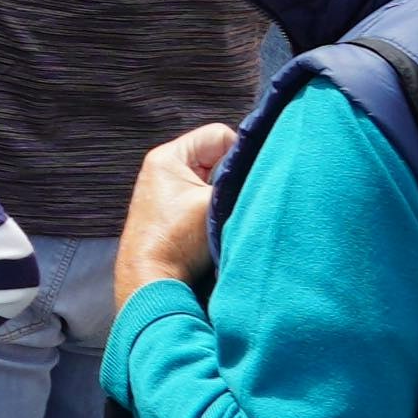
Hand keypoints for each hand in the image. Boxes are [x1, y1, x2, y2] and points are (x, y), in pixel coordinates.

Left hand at [116, 119, 234, 295]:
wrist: (151, 281)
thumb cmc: (177, 241)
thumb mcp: (215, 204)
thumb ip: (240, 182)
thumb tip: (267, 173)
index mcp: (168, 157)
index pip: (219, 135)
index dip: (239, 155)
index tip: (245, 181)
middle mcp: (164, 168)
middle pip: (216, 157)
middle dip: (232, 177)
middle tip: (237, 200)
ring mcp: (167, 190)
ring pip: (213, 180)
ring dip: (225, 196)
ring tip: (226, 216)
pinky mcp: (173, 212)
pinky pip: (204, 199)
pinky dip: (216, 209)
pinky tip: (219, 226)